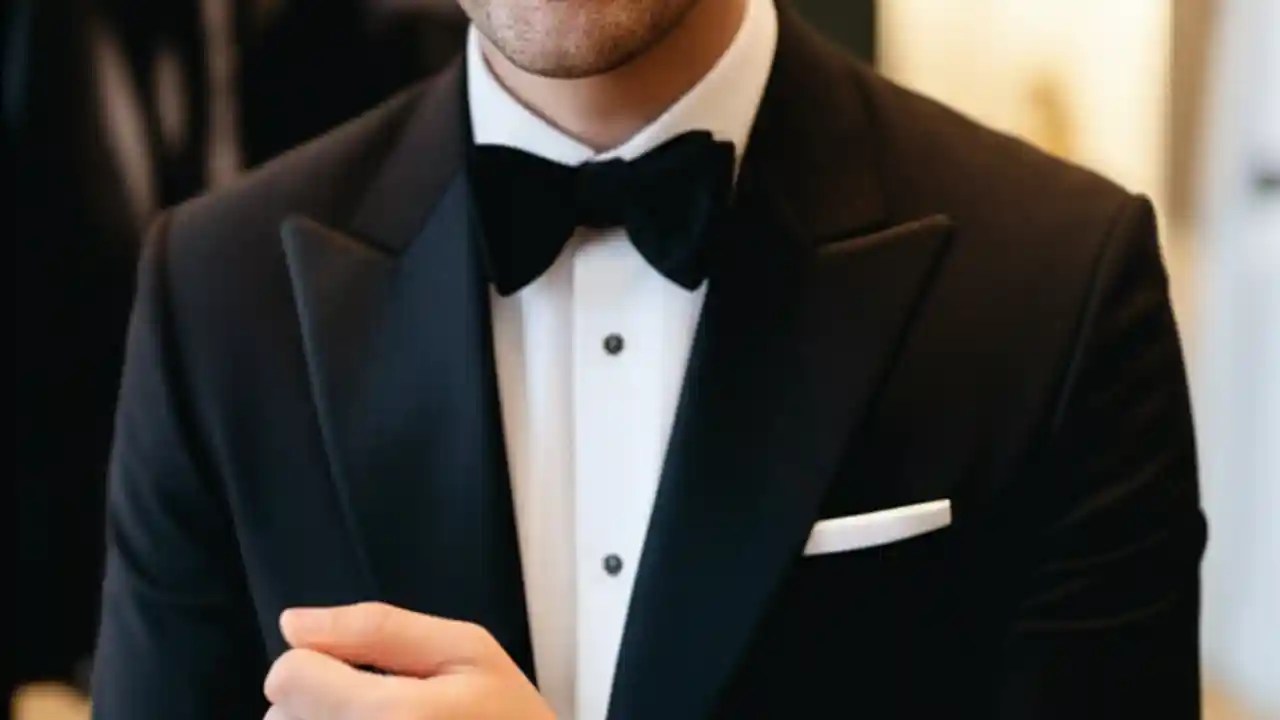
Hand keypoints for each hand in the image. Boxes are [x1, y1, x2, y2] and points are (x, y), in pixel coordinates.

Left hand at [263, 602, 554, 719]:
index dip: (324, 661)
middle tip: (390, 709)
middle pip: (280, 714)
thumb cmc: (505, 716)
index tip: (369, 671)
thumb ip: (377, 629)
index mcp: (387, 717)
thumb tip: (292, 624)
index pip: (286, 676)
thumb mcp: (466, 649)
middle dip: (324, 700)